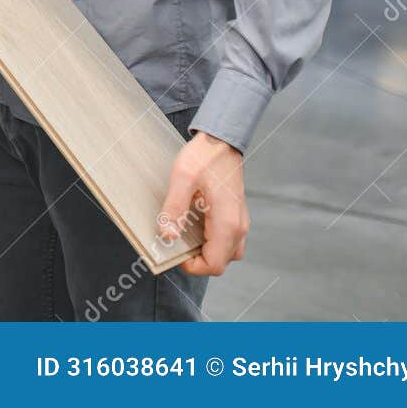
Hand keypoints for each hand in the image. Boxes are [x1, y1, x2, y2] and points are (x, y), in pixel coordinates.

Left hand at [159, 132, 248, 276]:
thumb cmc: (205, 156)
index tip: (174, 250)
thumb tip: (167, 236)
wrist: (222, 140)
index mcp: (227, 223)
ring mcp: (239, 221)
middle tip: (177, 240)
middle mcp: (238, 227)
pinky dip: (212, 240)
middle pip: (220, 262)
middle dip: (198, 260)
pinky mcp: (236, 215)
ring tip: (185, 233)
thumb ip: (174, 209)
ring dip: (206, 251)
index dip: (193, 266)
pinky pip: (227, 239)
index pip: (214, 265)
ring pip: (226, 253)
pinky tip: (195, 224)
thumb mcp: (182, 178)